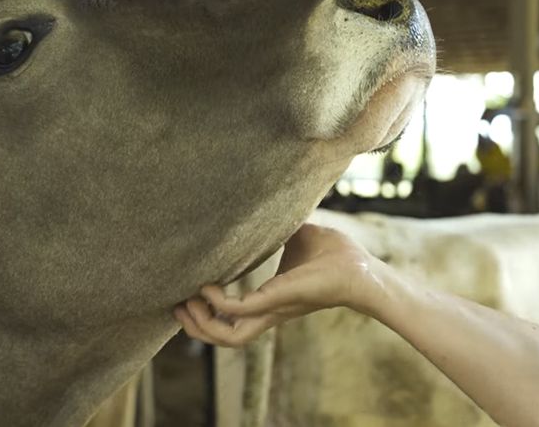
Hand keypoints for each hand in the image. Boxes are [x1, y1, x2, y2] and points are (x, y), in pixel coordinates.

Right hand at [174, 223, 384, 346]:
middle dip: (197, 328)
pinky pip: (238, 312)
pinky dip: (218, 304)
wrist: (362, 269)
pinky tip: (206, 288)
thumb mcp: (300, 236)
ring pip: (228, 337)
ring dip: (202, 325)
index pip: (234, 318)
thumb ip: (278, 227)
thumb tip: (266, 202)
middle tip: (176, 307)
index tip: (189, 295)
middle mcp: (269, 311)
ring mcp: (272, 309)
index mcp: (271, 300)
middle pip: (225, 337)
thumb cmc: (337, 256)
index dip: (209, 313)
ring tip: (183, 305)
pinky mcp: (277, 301)